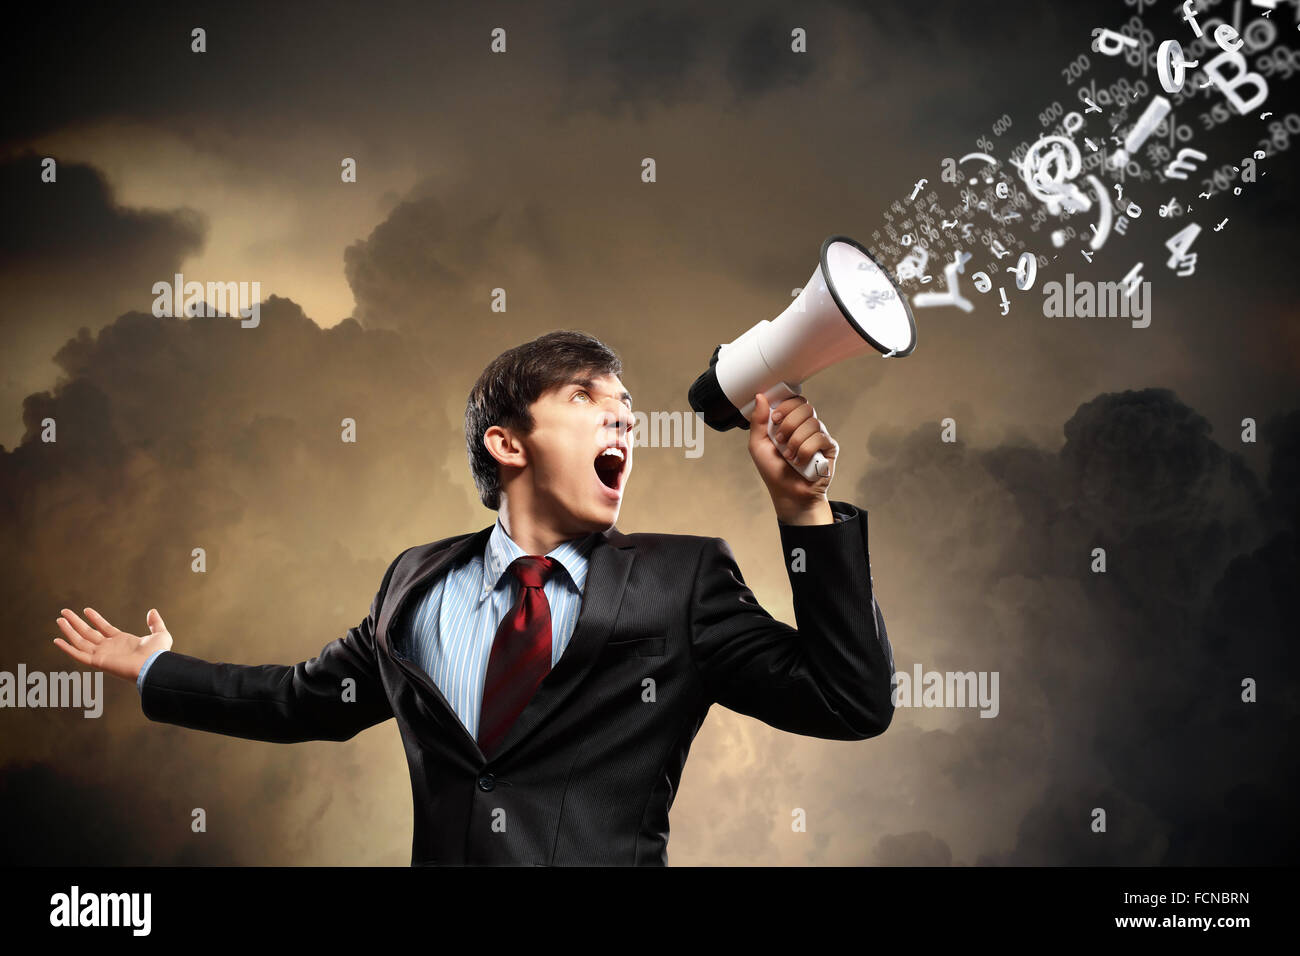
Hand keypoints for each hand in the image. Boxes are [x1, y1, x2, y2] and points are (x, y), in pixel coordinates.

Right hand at [52, 607, 173, 682]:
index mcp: (122, 641)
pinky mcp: (98, 662)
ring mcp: (102, 654)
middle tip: (64, 613)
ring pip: (80, 641)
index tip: (86, 610)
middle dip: (76, 623)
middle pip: (88, 633)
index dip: (95, 618)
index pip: (104, 628)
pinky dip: (67, 648)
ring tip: (59, 619)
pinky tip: (57, 640)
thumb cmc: (158, 654)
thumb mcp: (160, 634)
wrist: (154, 666)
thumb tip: (152, 611)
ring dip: (69, 630)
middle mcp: (110, 648)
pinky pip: (78, 654)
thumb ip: (155, 623)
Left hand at [747, 392, 836, 524]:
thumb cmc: (774, 471)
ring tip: (789, 456)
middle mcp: (805, 426)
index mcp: (790, 421)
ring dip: (795, 441)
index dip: (785, 405)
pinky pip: (820, 438)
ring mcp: (819, 435)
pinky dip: (805, 451)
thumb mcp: (758, 445)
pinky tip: (800, 461)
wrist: (788, 494)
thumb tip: (760, 397)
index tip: (775, 418)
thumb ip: (758, 421)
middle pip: (804, 406)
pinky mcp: (829, 447)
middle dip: (788, 423)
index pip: (794, 400)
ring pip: (811, 423)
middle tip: (780, 439)